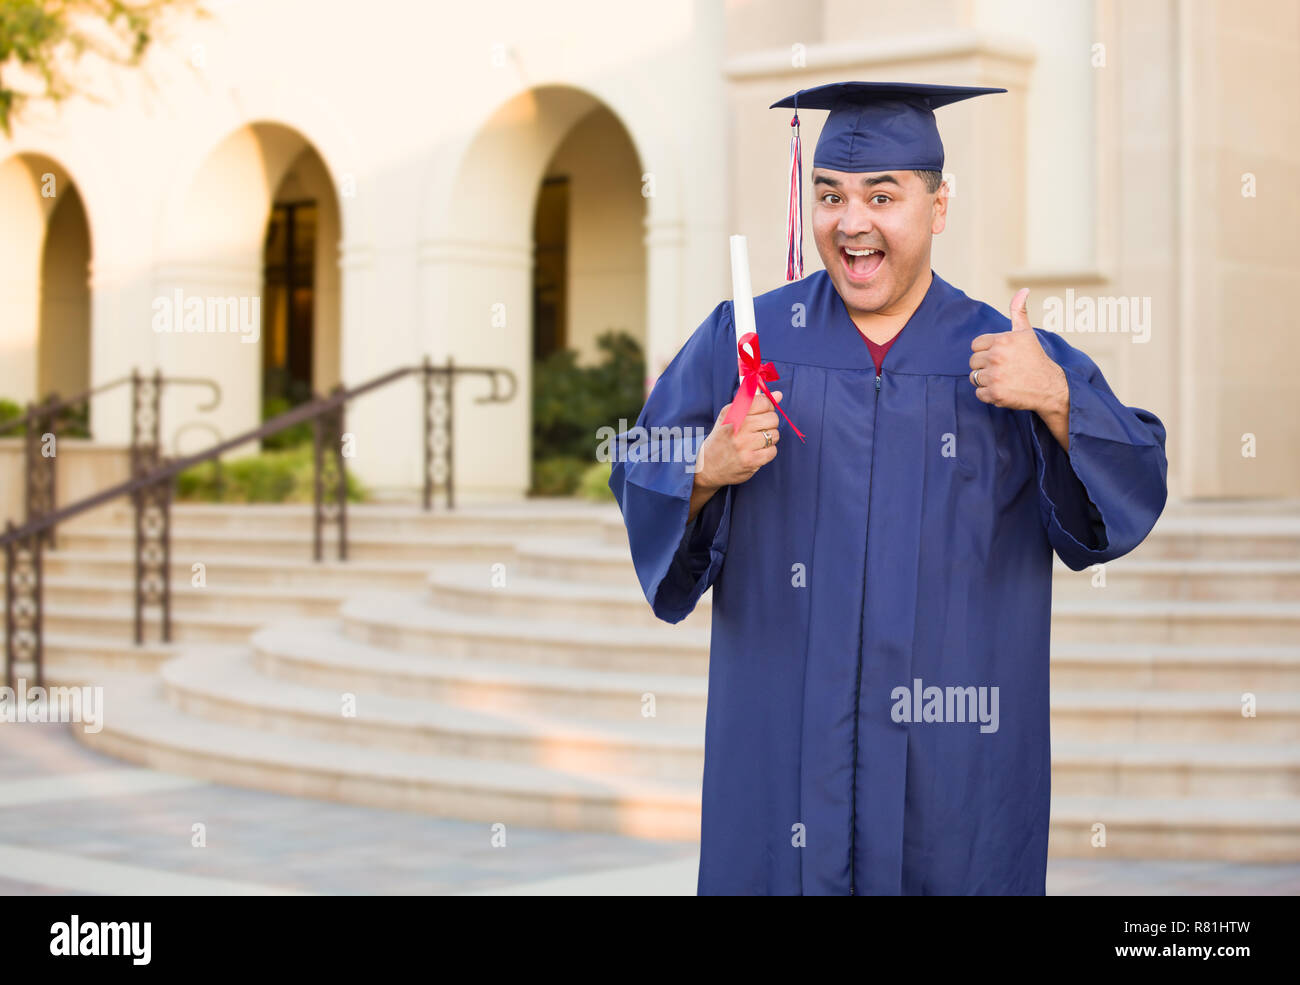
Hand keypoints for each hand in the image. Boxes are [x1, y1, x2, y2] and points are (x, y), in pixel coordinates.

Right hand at [695, 389, 782, 490]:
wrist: (707, 465)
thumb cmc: (722, 438)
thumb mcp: (731, 416)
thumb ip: (754, 403)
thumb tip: (778, 395)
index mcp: (732, 412)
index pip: (763, 402)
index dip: (767, 406)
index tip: (762, 411)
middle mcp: (737, 426)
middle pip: (772, 418)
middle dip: (769, 423)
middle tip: (758, 429)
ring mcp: (743, 445)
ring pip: (774, 435)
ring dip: (769, 438)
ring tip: (755, 441)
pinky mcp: (750, 461)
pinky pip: (772, 451)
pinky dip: (768, 452)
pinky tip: (756, 452)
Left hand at [969, 288, 1068, 417]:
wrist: (1050, 387)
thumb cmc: (1035, 358)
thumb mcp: (1026, 333)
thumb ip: (1018, 311)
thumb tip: (1023, 290)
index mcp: (1002, 340)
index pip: (975, 346)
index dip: (986, 351)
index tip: (1000, 356)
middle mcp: (997, 357)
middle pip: (973, 362)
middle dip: (985, 366)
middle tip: (1003, 369)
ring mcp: (995, 376)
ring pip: (974, 377)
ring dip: (985, 380)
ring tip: (1004, 379)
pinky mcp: (995, 394)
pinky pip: (979, 393)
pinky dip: (988, 394)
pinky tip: (1004, 390)